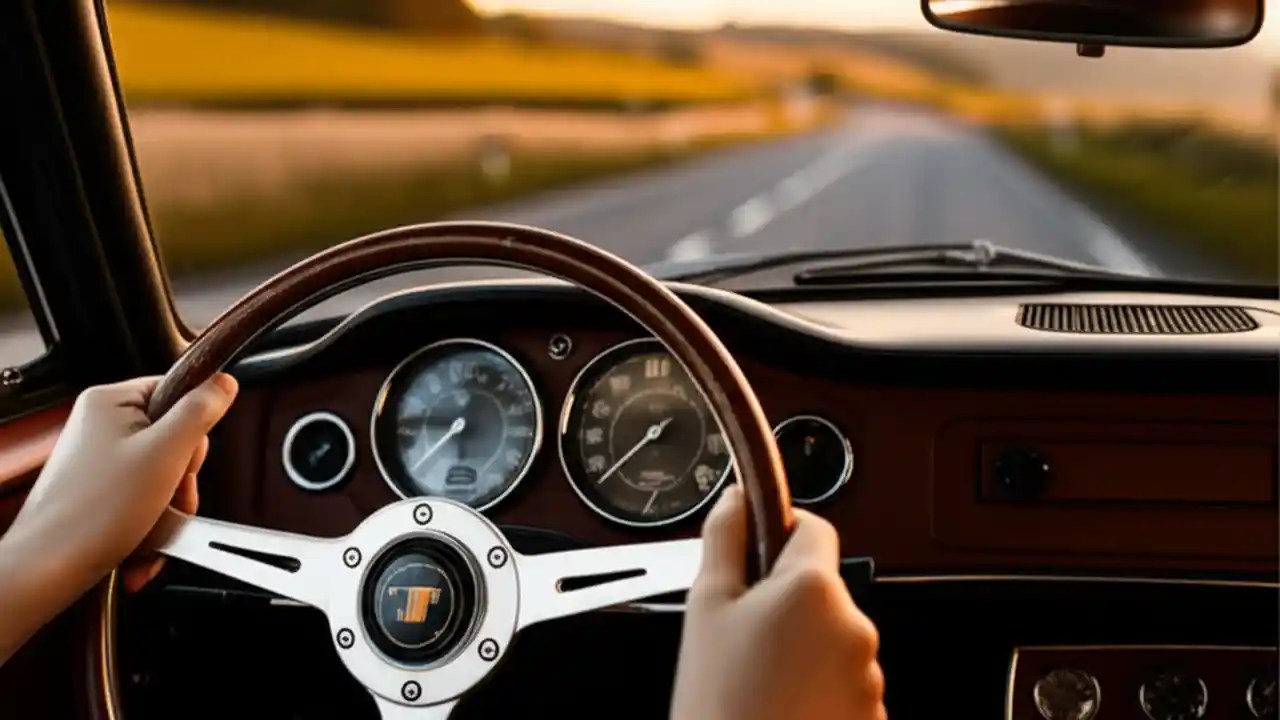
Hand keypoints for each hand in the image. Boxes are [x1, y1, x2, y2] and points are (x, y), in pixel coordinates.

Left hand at [0, 375, 236, 663]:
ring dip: (169, 509)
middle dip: (181, 481)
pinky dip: (151, 522)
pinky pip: (143, 496)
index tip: (185, 459)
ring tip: (155, 529)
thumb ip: (199, 412)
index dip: (194, 430)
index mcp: (110, 401)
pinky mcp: (100, 487)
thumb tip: (223, 382)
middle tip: (171, 499)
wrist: (48, 568)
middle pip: (174, 439)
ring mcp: (99, 457)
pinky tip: (144, 541)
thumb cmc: (95, 513)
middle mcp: (100, 425)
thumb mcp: (166, 454)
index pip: (179, 392)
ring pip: (162, 473)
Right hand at [670, 485, 885, 719]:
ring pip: (831, 641)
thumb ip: (725, 539)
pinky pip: (842, 687)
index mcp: (813, 589)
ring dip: (801, 653)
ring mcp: (868, 678)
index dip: (778, 538)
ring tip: (758, 686)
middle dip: (784, 607)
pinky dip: (815, 694)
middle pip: (820, 590)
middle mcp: (854, 628)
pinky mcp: (870, 717)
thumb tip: (738, 497)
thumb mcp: (705, 610)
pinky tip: (779, 710)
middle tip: (741, 641)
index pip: (813, 528)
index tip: (754, 562)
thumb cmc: (721, 707)